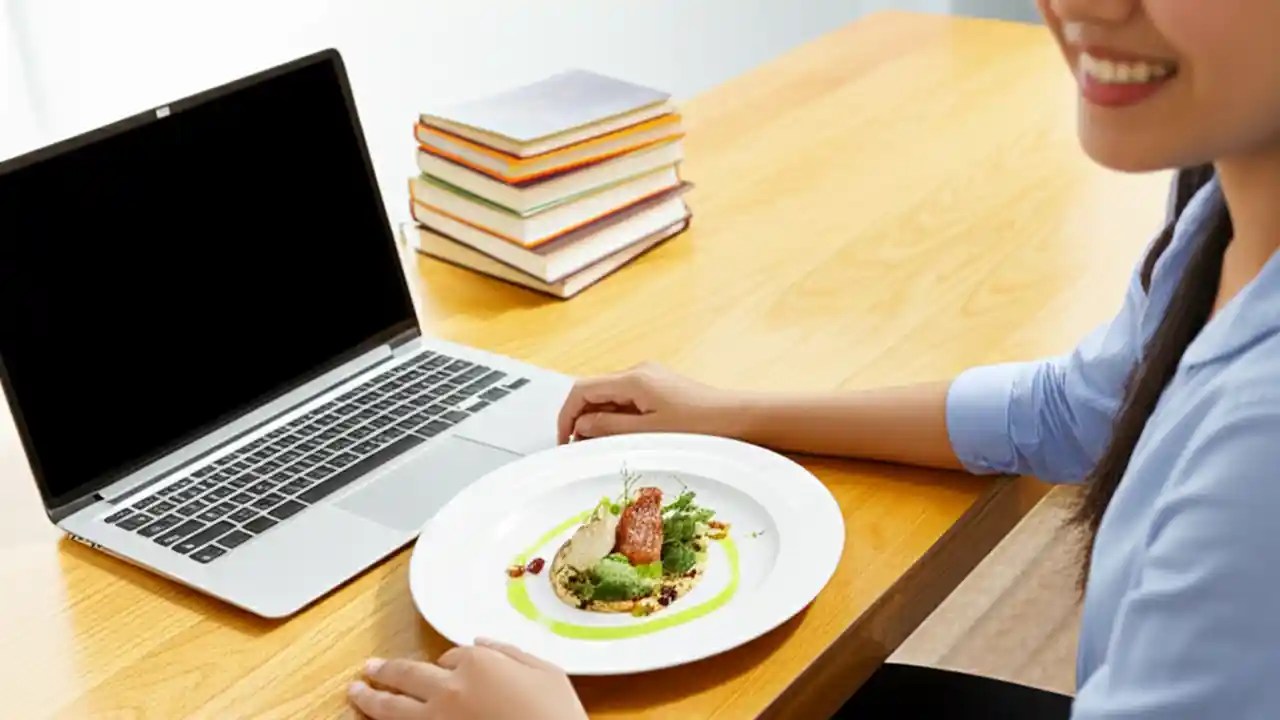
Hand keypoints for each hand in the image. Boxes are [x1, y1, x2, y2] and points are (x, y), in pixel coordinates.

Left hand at [348, 639, 586, 719]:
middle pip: (408, 674)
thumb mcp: (546, 672)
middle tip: (369, 669)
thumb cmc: (556, 715)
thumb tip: (483, 643)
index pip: (451, 656)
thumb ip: (511, 653)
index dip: (449, 661)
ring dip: (369, 698)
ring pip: (392, 707)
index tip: (449, 666)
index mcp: (478, 663)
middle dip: (386, 671)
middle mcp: (450, 689)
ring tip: (354, 692)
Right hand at [557, 362, 739, 442]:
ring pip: (610, 397)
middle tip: (582, 449)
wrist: (738, 418)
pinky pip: (627, 400)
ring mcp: (650, 378)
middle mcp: (638, 372)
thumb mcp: (648, 432)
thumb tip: (582, 425)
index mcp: (633, 379)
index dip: (567, 415)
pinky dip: (618, 418)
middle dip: (582, 419)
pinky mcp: (660, 388)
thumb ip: (610, 427)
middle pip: (594, 392)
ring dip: (600, 421)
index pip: (582, 390)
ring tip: (602, 447)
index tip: (565, 441)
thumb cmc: (699, 426)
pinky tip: (623, 438)